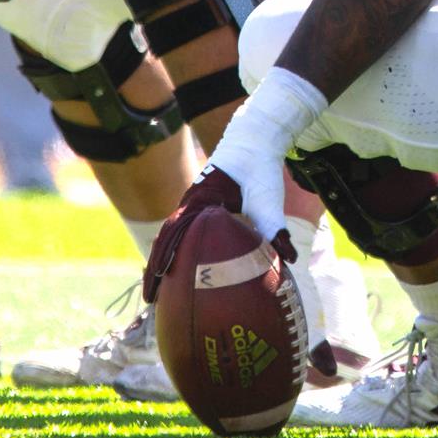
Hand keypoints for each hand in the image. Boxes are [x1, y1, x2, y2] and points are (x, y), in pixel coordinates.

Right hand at [146, 67, 322, 286]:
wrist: (256, 137)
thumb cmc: (258, 165)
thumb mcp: (265, 193)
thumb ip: (273, 225)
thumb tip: (288, 258)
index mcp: (198, 202)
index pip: (172, 239)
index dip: (160, 265)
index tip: (152, 291)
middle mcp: (191, 205)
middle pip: (167, 242)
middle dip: (157, 269)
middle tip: (150, 300)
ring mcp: (196, 206)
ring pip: (176, 238)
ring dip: (167, 260)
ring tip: (160, 290)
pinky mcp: (207, 209)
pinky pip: (190, 233)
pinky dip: (182, 250)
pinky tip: (186, 267)